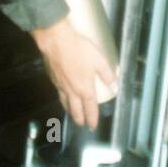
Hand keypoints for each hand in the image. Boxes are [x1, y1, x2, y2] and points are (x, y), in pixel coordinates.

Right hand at [30, 16, 118, 130]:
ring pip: (65, 103)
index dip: (92, 118)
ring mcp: (60, 86)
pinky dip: (62, 99)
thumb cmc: (79, 49)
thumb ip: (107, 74)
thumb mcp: (99, 60)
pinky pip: (58, 93)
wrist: (55, 40)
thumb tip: (115, 87)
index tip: (92, 126)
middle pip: (75, 110)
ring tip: (72, 114)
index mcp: (85, 88)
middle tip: (82, 124)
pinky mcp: (52, 79)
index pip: (90, 108)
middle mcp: (72, 91)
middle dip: (79, 119)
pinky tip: (63, 95)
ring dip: (70, 111)